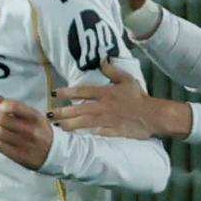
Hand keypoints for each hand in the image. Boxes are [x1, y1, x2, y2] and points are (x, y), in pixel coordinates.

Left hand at [0, 96, 54, 169]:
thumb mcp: (34, 117)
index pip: (14, 106)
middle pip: (3, 119)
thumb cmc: (42, 132)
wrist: (55, 154)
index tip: (1, 108)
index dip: (3, 105)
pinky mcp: (19, 156)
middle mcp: (30, 130)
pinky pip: (0, 147)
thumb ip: (17, 108)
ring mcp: (25, 144)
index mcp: (35, 117)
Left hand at [52, 59, 188, 139]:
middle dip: (62, 112)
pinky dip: (85, 136)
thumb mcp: (127, 79)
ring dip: (69, 125)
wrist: (153, 115)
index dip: (67, 92)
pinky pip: (96, 134)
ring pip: (83, 123)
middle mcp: (103, 106)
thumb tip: (103, 60)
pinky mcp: (112, 132)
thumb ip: (113, 70)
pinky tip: (75, 140)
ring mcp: (107, 120)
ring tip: (57, 127)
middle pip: (78, 109)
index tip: (54, 94)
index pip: (82, 91)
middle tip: (48, 114)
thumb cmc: (139, 97)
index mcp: (105, 93)